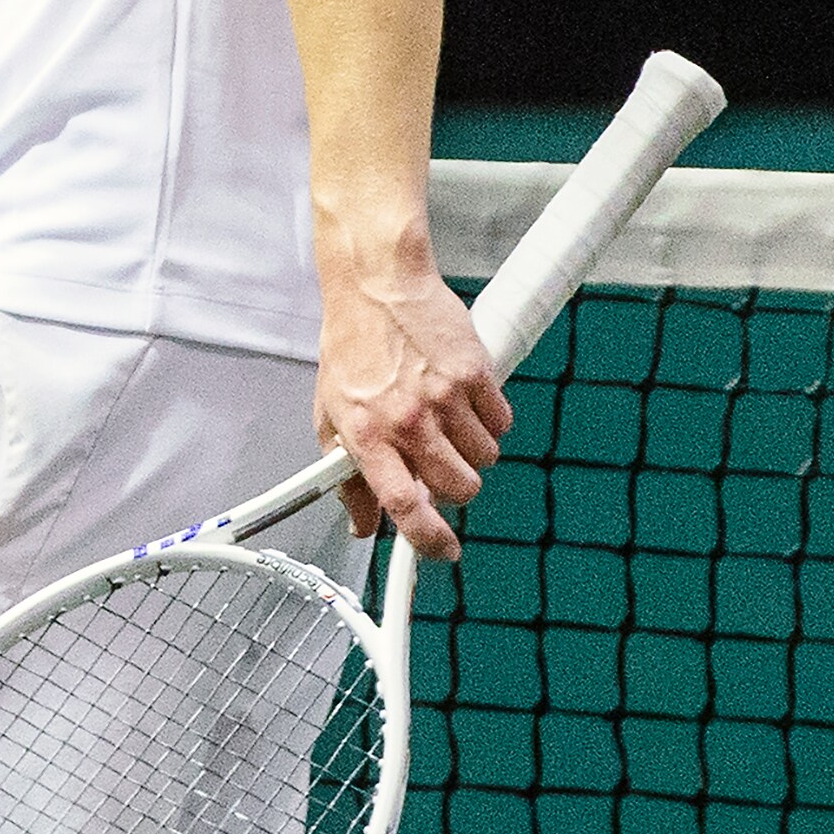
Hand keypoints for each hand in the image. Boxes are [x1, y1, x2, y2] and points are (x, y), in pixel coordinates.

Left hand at [314, 261, 511, 562]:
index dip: (428, 541)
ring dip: (473, 449)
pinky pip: (502, 422)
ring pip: (485, 458)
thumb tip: (363, 525)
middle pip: (459, 489)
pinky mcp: (475, 373)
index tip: (442, 550)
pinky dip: (490, 418)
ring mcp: (444, 397)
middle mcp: (407, 421)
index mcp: (367, 435)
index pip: (403, 506)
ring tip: (448, 418)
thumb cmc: (352, 345)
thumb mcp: (331, 413)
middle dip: (456, 487)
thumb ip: (347, 475)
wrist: (376, 284)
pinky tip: (464, 397)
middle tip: (441, 462)